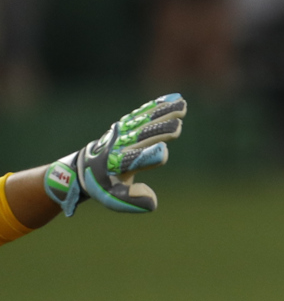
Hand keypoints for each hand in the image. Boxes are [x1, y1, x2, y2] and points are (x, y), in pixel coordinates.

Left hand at [44, 94, 187, 215]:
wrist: (83, 166)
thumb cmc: (104, 184)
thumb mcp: (114, 198)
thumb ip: (133, 200)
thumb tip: (153, 202)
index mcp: (116, 166)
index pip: (133, 161)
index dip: (147, 157)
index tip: (162, 154)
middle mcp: (119, 146)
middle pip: (142, 137)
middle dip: (158, 132)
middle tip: (177, 128)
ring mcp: (122, 133)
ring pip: (144, 121)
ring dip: (163, 113)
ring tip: (182, 106)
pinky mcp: (126, 124)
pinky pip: (142, 113)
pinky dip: (157, 105)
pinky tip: (174, 99)